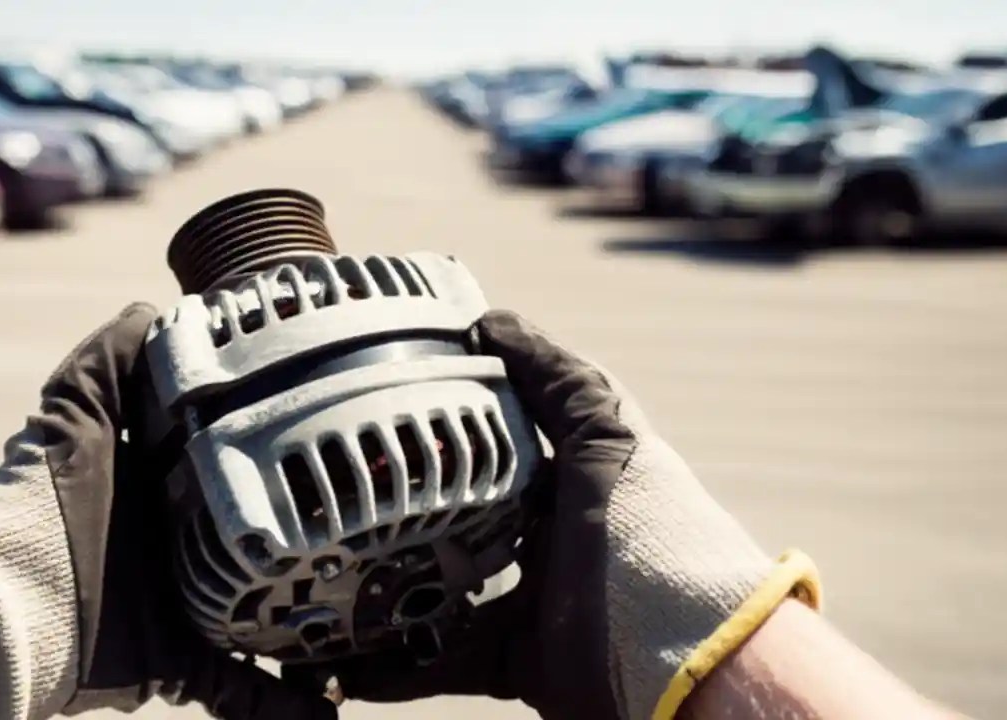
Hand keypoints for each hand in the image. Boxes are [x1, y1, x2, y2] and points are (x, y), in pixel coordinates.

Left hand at [0, 304, 335, 719]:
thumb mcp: (70, 417)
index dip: (279, 444)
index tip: (334, 428)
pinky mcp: (182, 665)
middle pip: (262, 536)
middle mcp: (183, 547)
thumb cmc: (40, 506)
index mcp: (166, 489)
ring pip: (266, 611)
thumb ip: (104, 358)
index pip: (234, 459)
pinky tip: (331, 712)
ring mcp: (188, 607)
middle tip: (376, 523)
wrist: (8, 609)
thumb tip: (150, 309)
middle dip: (311, 533)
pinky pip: (247, 693)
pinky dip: (287, 707)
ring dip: (312, 617)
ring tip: (373, 614)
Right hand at [302, 310, 819, 719]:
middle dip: (402, 513)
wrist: (680, 650)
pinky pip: (443, 662)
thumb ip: (554, 376)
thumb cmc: (647, 527)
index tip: (377, 417)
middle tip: (336, 505)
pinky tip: (348, 665)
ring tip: (326, 586)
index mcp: (565, 476)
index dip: (443, 425)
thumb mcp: (602, 432)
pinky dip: (396, 669)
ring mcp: (530, 598)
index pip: (493, 439)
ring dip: (386, 595)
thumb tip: (488, 321)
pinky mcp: (518, 659)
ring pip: (440, 592)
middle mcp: (545, 535)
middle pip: (456, 516)